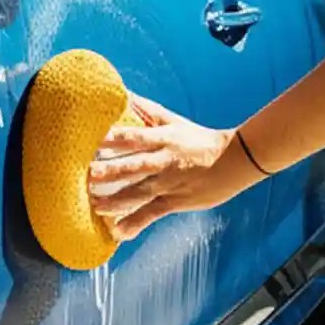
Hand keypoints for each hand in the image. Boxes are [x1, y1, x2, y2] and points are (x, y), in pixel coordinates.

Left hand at [88, 94, 266, 239]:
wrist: (236, 160)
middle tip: (87, 174)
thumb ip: (147, 110)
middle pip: (133, 165)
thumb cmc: (198, 139)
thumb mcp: (174, 121)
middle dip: (110, 171)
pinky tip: (117, 232)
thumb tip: (124, 92)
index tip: (92, 141)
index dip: (114, 138)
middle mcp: (164, 161)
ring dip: (116, 200)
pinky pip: (151, 214)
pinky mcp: (174, 202)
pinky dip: (135, 223)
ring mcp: (169, 183)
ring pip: (139, 192)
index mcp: (163, 139)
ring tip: (95, 206)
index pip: (134, 137)